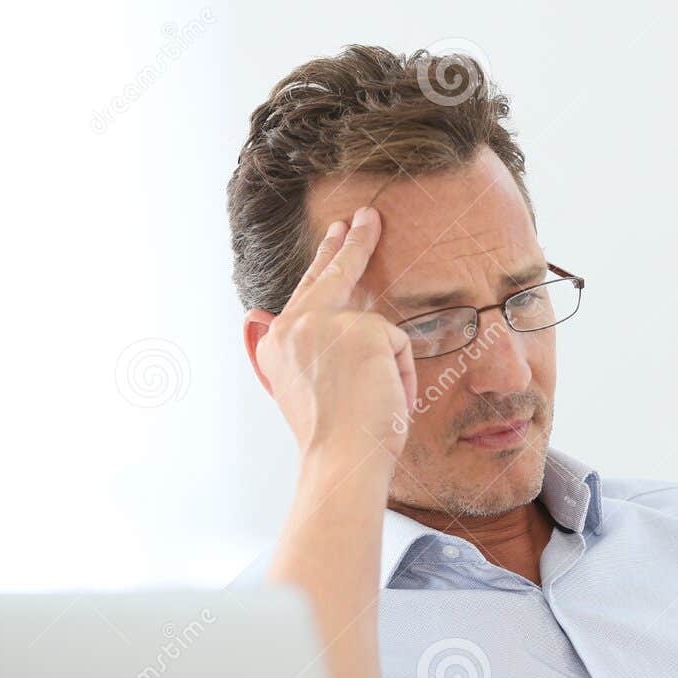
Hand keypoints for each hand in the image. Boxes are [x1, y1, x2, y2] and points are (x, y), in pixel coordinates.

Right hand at [251, 206, 417, 465]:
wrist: (341, 461)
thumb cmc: (335, 441)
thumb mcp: (311, 393)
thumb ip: (311, 353)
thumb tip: (305, 318)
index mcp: (276, 345)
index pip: (306, 292)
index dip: (324, 262)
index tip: (335, 233)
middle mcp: (292, 326)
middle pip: (331, 274)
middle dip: (353, 244)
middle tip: (366, 216)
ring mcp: (324, 323)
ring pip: (378, 329)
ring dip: (388, 370)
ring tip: (376, 400)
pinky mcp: (362, 328)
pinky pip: (400, 345)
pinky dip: (401, 376)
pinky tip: (384, 399)